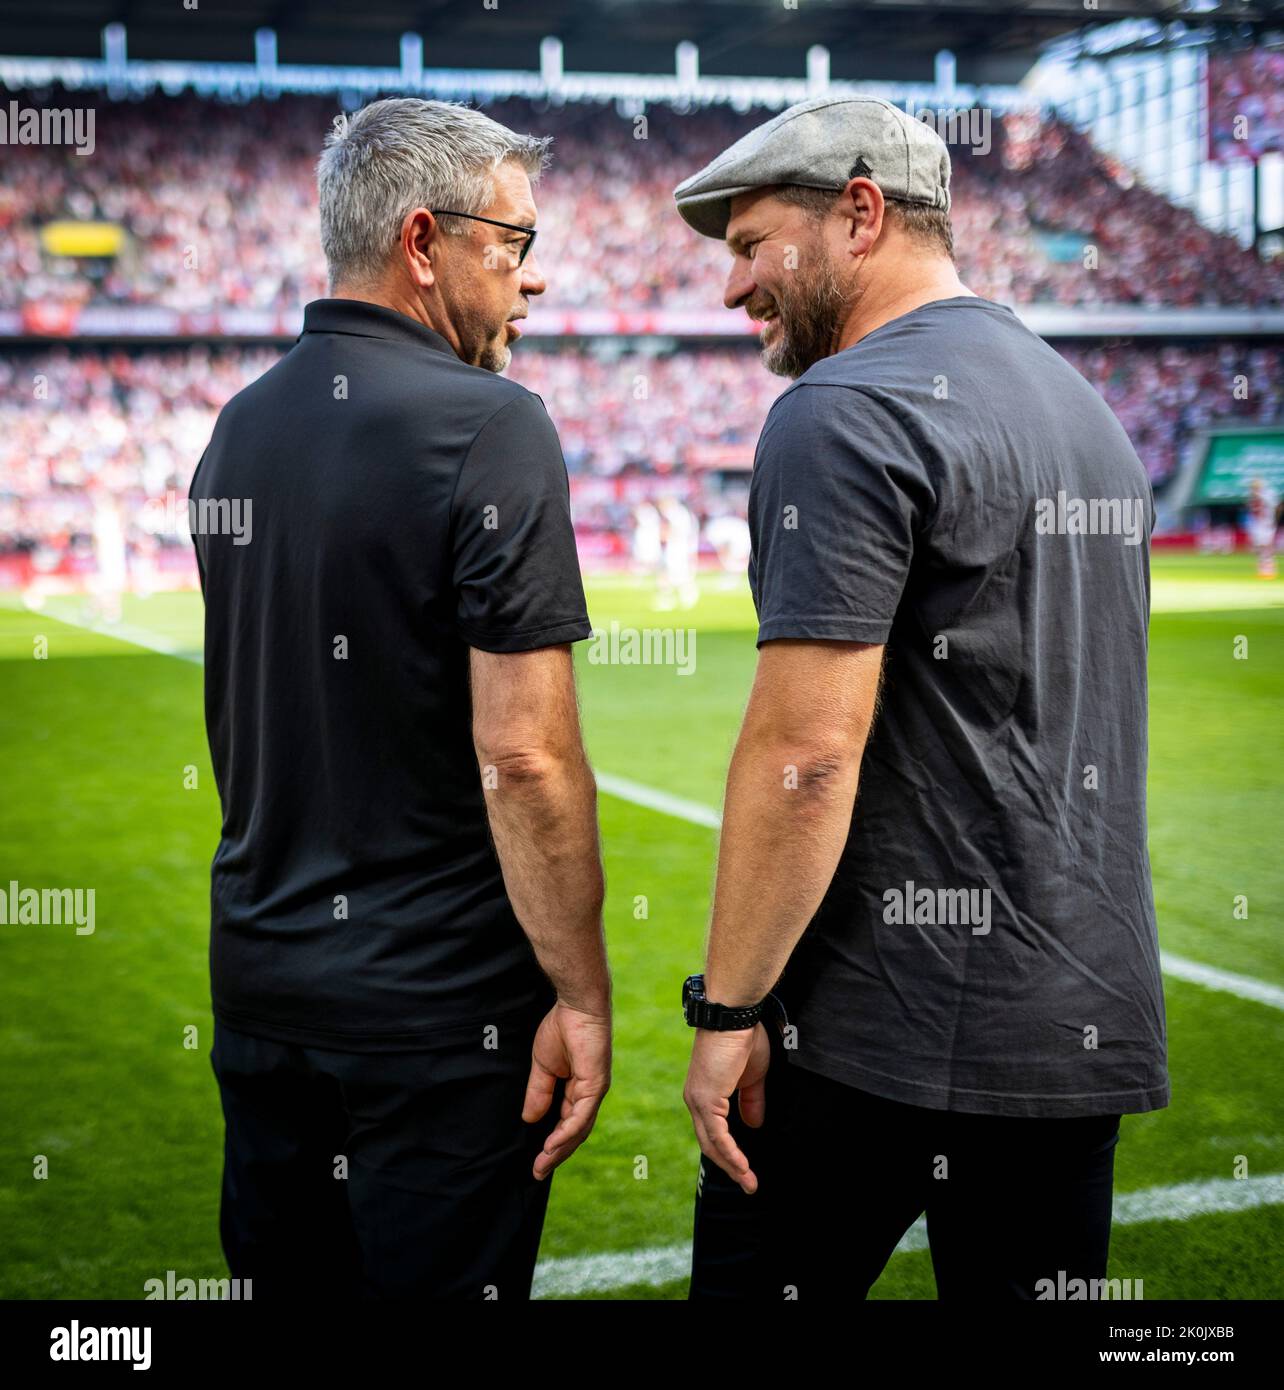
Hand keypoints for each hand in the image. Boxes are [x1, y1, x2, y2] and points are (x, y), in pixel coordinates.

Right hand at [523, 1000, 611, 1180]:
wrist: (575, 1006)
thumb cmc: (561, 1029)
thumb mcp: (543, 1067)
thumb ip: (539, 1092)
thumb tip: (530, 1119)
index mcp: (578, 1089)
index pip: (566, 1124)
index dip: (552, 1144)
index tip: (536, 1162)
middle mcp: (589, 1094)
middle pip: (574, 1133)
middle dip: (555, 1154)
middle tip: (537, 1172)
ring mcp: (595, 1090)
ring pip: (579, 1129)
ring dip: (560, 1149)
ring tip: (543, 1164)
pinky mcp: (596, 1084)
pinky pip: (581, 1115)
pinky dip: (567, 1132)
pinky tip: (552, 1145)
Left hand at [683, 1022, 770, 1194]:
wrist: (734, 1017)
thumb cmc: (743, 1039)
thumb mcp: (752, 1076)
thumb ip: (751, 1101)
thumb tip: (754, 1124)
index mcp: (704, 1094)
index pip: (712, 1131)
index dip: (728, 1152)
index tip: (744, 1168)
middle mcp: (695, 1100)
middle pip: (710, 1144)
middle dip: (730, 1166)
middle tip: (748, 1184)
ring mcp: (698, 1101)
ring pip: (712, 1145)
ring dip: (732, 1166)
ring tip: (750, 1183)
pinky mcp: (706, 1099)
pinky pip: (718, 1136)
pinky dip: (731, 1154)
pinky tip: (743, 1168)